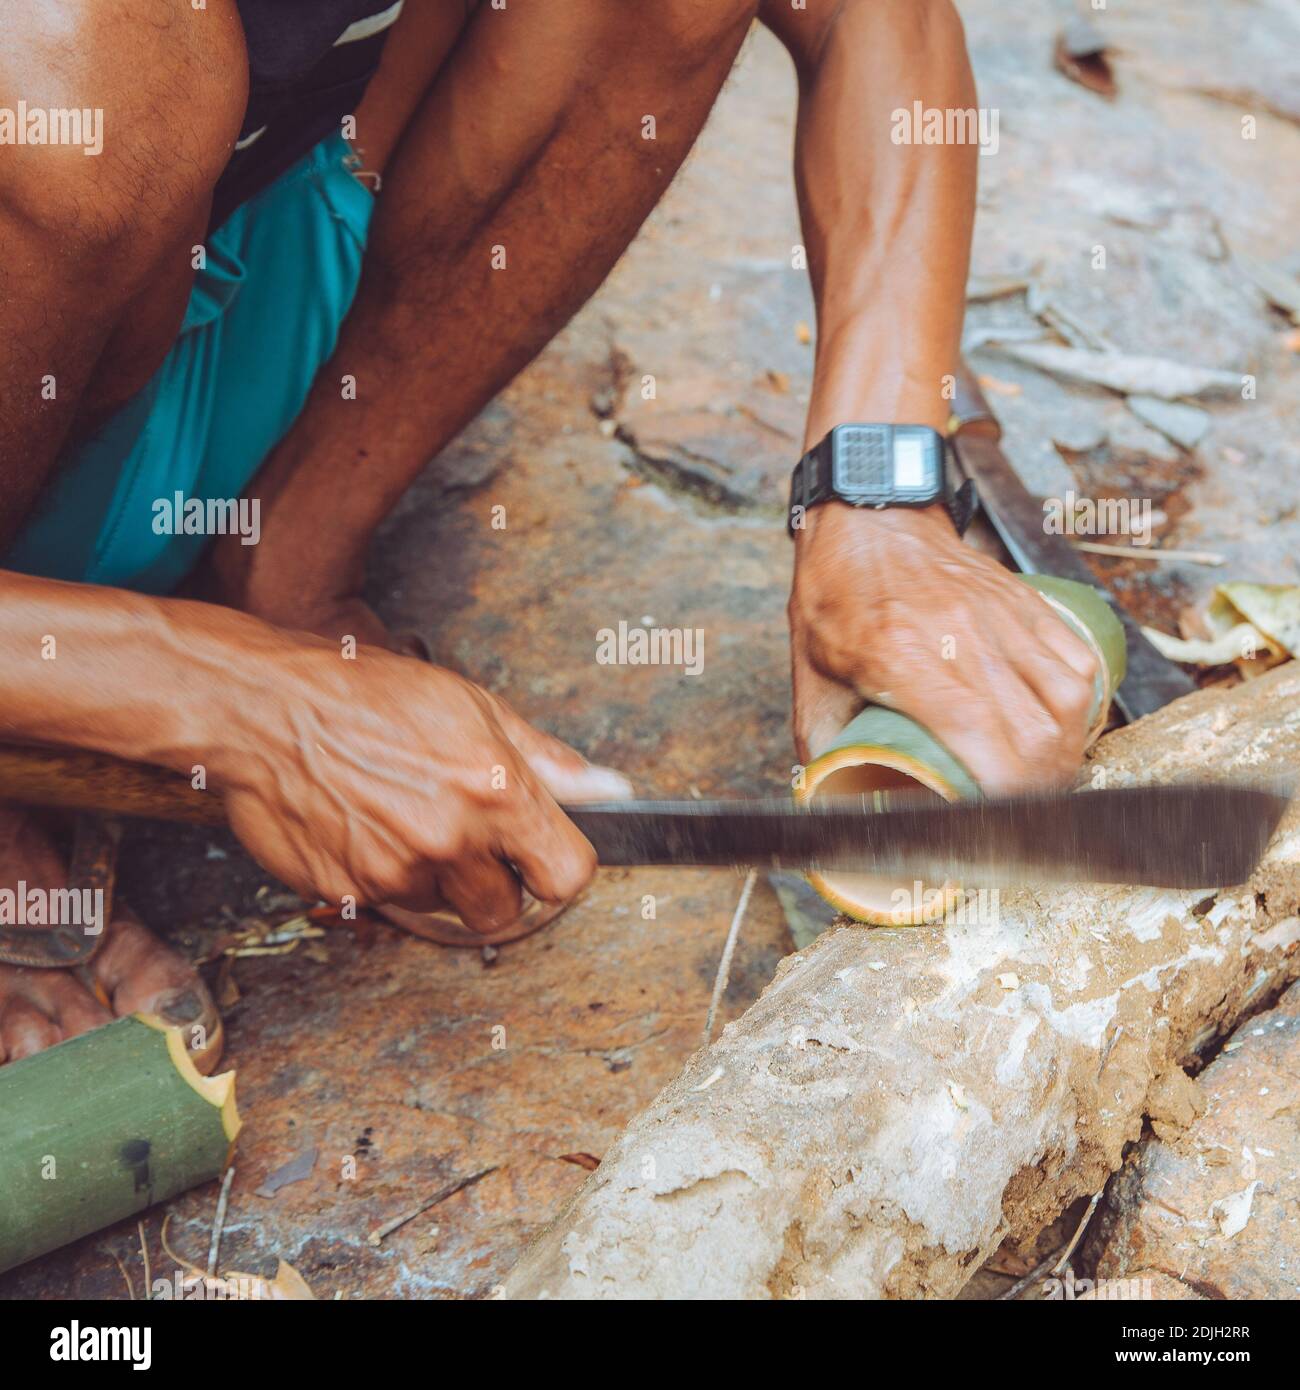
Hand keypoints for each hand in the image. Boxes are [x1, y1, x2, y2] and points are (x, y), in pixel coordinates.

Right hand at [211, 640, 631, 932]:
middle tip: (467, 835)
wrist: (265, 709)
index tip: (543, 853)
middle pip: (507, 911)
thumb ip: (549, 762)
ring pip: (445, 908)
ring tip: (406, 815)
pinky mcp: (347, 892)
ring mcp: (395, 872)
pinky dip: (386, 877)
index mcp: (495, 792)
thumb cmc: (370, 695)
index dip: (559, 867)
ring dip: (438, 877)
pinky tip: (368, 826)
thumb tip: (613, 789)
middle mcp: (450, 841)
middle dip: (496, 882)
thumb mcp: (475, 708)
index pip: (568, 875)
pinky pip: (390, 905)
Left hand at [788, 503, 1099, 793]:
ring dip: (1064, 751)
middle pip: (1036, 731)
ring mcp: (1002, 616)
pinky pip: (1076, 659)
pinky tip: (1060, 728)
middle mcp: (963, 636)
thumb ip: (821, 740)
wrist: (869, 517)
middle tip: (1021, 812)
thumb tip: (825, 795)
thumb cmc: (836, 593)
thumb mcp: (810, 672)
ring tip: (1043, 778)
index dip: (1001, 793)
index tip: (993, 823)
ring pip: (1067, 698)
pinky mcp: (1025, 602)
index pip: (980, 738)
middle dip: (1039, 788)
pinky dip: (1079, 704)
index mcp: (903, 656)